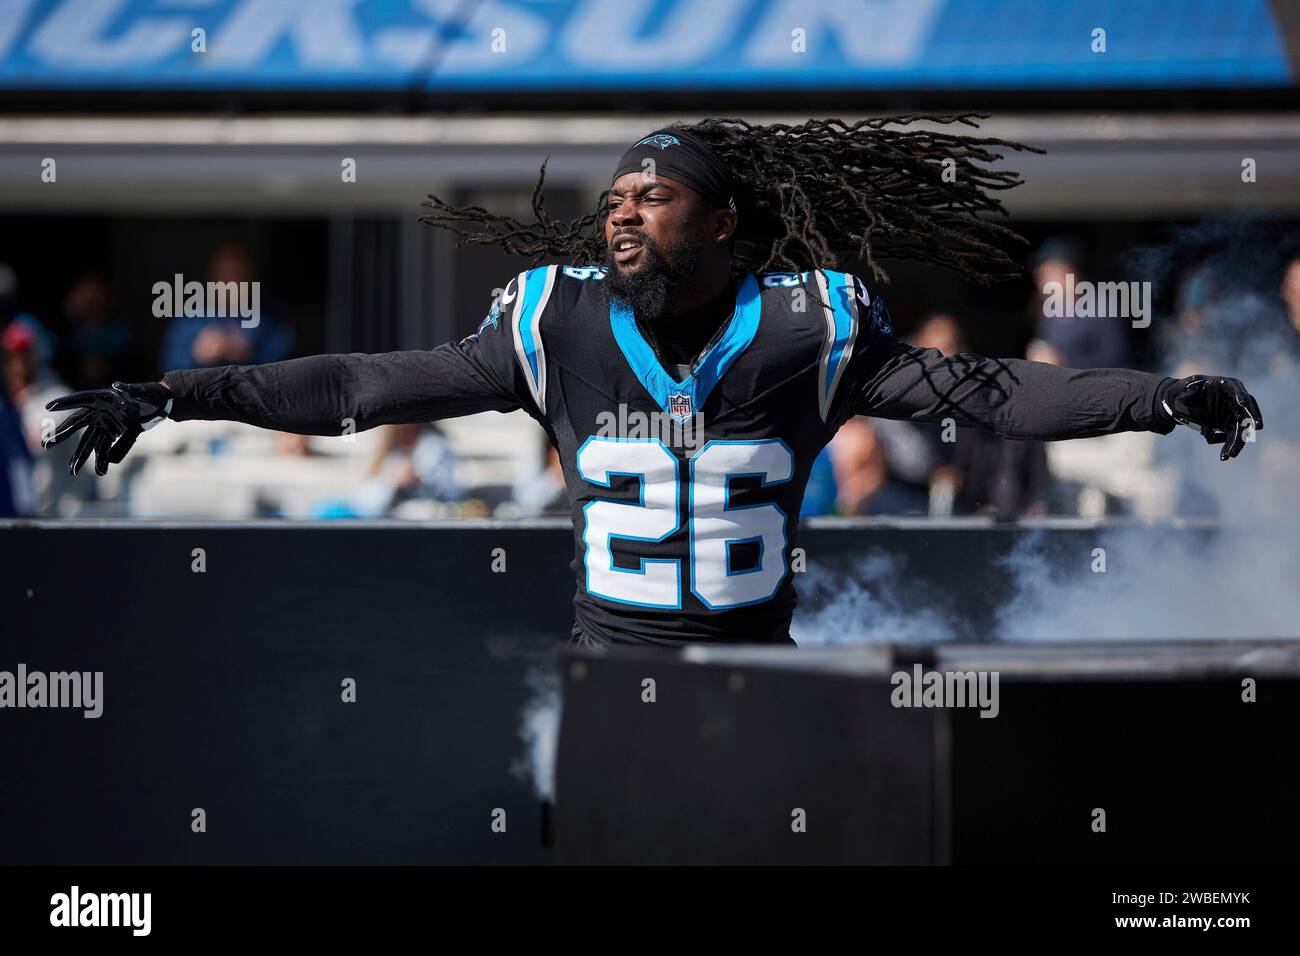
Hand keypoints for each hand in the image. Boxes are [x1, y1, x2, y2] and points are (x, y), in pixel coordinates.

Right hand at [42, 381, 172, 475]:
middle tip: (45, 444)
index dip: (66, 402)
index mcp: (106, 398)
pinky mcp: (118, 433)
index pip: (82, 399)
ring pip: (91, 441)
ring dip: (82, 456)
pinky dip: (104, 460)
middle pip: (79, 424)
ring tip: (72, 471)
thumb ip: (131, 390)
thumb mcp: (145, 391)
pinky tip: (100, 472)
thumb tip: (116, 386)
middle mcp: (103, 412)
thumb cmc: (153, 394)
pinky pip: (108, 448)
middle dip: (62, 435)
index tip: (50, 407)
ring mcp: (109, 424)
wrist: (163, 404)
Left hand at [1161, 375, 1262, 460]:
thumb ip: (1187, 386)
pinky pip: (1233, 436)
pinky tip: (1224, 456)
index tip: (1242, 403)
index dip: (1240, 395)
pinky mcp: (1229, 425)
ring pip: (1241, 427)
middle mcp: (1234, 399)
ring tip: (1232, 454)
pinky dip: (1230, 446)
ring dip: (1238, 441)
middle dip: (1251, 418)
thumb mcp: (1183, 387)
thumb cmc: (1185, 391)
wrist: (1183, 403)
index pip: (1236, 389)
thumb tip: (1191, 387)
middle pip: (1245, 410)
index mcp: (1226, 385)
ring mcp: (1233, 413)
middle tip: (1257, 427)